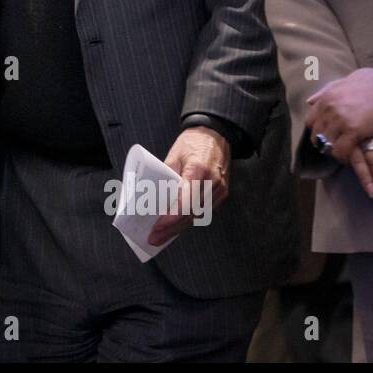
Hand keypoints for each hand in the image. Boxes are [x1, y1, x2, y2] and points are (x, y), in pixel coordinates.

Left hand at [148, 127, 229, 246]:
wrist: (216, 134)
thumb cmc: (192, 142)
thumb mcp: (174, 155)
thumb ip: (165, 175)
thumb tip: (151, 196)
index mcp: (198, 171)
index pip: (186, 201)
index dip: (172, 216)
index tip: (157, 225)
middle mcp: (212, 183)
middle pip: (191, 213)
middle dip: (171, 229)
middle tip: (153, 238)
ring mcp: (220, 190)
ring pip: (197, 216)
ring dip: (179, 228)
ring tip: (160, 236)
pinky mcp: (222, 193)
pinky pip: (204, 211)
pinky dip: (188, 220)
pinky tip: (175, 227)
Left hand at [306, 68, 372, 162]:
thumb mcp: (348, 80)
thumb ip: (328, 90)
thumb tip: (310, 101)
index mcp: (327, 97)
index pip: (310, 120)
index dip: (317, 130)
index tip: (327, 136)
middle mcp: (329, 108)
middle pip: (316, 134)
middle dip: (324, 143)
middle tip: (335, 148)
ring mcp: (340, 119)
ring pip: (326, 144)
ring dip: (334, 151)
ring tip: (344, 154)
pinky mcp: (354, 130)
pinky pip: (340, 150)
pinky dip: (344, 157)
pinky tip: (352, 158)